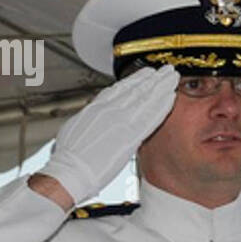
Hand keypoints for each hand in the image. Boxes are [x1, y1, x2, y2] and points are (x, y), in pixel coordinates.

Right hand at [40, 65, 178, 204]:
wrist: (70, 170)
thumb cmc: (69, 156)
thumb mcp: (76, 127)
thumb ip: (91, 118)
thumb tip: (95, 115)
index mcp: (96, 108)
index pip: (120, 89)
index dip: (135, 80)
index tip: (146, 74)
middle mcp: (109, 110)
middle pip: (136, 89)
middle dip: (153, 78)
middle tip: (165, 71)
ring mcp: (120, 121)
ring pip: (145, 98)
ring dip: (161, 86)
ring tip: (172, 77)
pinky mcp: (130, 135)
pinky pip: (151, 117)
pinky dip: (162, 105)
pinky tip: (171, 97)